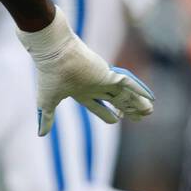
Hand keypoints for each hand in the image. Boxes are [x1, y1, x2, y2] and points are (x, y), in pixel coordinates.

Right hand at [17, 8, 154, 135]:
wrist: (53, 55)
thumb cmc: (49, 76)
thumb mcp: (47, 101)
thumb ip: (46, 118)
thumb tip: (40, 135)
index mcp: (82, 92)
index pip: (98, 106)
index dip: (108, 114)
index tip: (117, 120)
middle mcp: (95, 86)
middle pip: (116, 101)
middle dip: (127, 109)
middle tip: (140, 118)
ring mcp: (103, 80)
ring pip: (125, 94)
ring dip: (137, 103)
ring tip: (149, 111)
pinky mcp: (109, 74)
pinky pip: (129, 83)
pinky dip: (140, 90)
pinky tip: (150, 97)